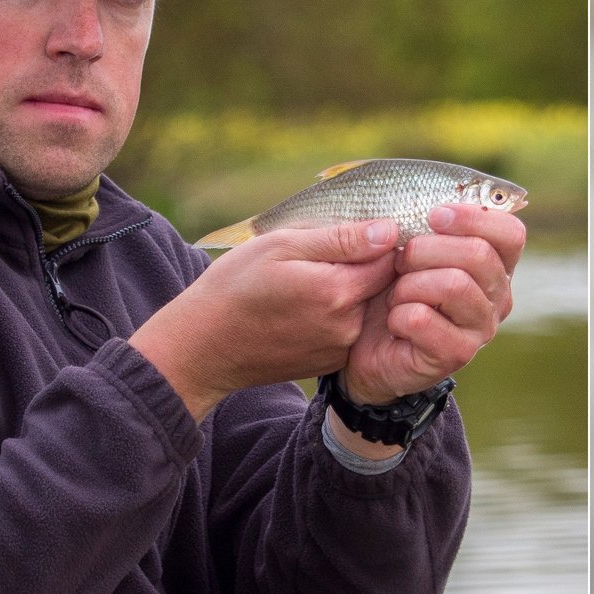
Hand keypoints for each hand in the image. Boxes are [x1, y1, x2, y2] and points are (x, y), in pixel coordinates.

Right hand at [131, 220, 399, 420]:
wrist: (204, 346)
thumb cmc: (235, 286)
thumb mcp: (281, 246)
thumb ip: (340, 238)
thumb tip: (389, 230)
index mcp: (337, 290)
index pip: (388, 257)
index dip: (375, 240)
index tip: (348, 234)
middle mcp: (346, 325)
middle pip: (379, 283)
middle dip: (361, 265)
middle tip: (319, 257)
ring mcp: (339, 349)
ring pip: (364, 306)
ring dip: (347, 290)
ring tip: (306, 282)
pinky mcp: (329, 363)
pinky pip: (347, 329)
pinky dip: (335, 314)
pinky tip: (303, 308)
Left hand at [339, 204, 524, 403]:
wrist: (365, 347)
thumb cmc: (389, 289)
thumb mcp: (400, 249)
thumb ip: (413, 227)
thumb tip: (414, 217)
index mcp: (494, 264)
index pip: (511, 233)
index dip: (474, 217)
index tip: (433, 215)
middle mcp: (497, 296)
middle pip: (478, 254)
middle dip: (426, 249)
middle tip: (400, 262)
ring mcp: (481, 328)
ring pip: (454, 285)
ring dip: (410, 285)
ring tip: (396, 296)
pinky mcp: (457, 354)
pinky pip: (423, 320)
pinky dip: (398, 315)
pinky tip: (396, 323)